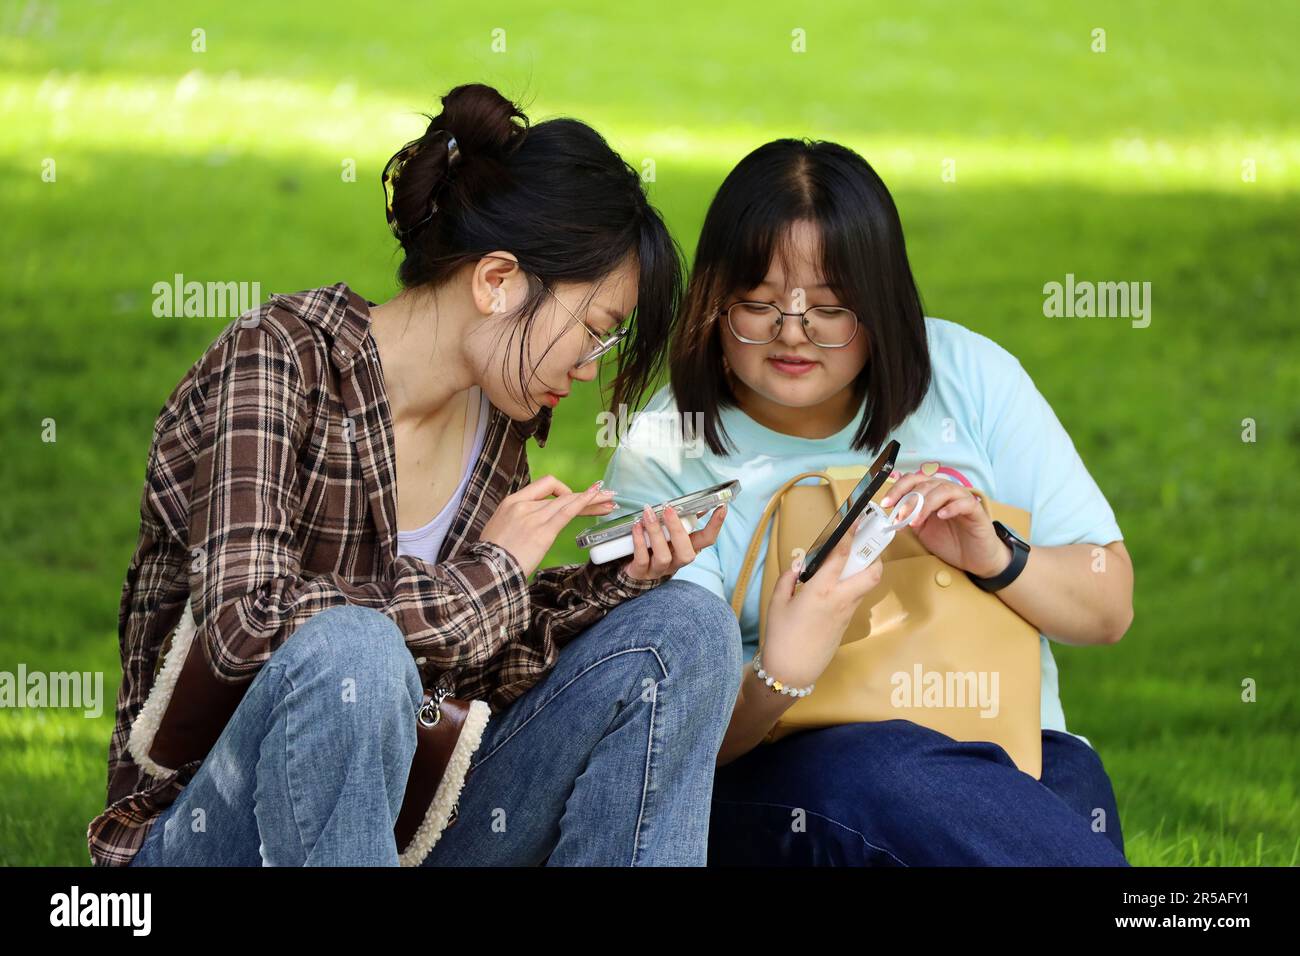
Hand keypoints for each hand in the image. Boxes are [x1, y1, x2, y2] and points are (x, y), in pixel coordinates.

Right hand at [480, 476, 617, 577]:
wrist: (486, 571)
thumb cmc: (490, 559)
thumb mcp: (497, 533)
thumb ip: (516, 525)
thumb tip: (527, 531)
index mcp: (511, 502)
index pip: (544, 486)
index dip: (563, 491)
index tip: (573, 501)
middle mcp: (523, 504)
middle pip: (561, 494)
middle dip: (585, 496)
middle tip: (605, 496)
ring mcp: (533, 517)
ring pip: (568, 500)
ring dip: (593, 500)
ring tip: (611, 499)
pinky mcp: (543, 531)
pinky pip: (567, 511)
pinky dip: (585, 502)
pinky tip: (598, 497)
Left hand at [623, 502, 728, 581]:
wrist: (630, 569)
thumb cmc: (653, 546)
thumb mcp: (669, 533)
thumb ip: (682, 520)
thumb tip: (698, 503)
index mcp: (686, 549)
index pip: (707, 540)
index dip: (715, 525)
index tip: (721, 507)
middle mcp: (676, 562)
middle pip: (687, 553)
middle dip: (678, 530)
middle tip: (669, 509)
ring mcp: (659, 570)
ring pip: (663, 556)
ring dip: (656, 533)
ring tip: (648, 513)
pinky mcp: (641, 573)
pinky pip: (642, 559)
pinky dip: (639, 541)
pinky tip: (636, 526)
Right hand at [760, 514, 884, 688]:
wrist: (793, 670)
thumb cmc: (781, 634)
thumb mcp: (778, 602)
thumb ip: (789, 578)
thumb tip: (800, 564)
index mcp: (821, 590)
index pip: (841, 555)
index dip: (850, 534)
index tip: (856, 519)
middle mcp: (841, 598)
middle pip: (872, 572)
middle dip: (874, 555)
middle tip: (865, 543)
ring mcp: (848, 612)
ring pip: (866, 585)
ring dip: (865, 570)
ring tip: (851, 561)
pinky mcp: (847, 623)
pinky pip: (856, 597)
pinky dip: (853, 586)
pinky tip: (837, 585)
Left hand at [881, 473, 1009, 577]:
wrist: (975, 558)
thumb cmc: (951, 541)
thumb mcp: (922, 530)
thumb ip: (909, 518)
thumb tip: (891, 515)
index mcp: (932, 494)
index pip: (913, 481)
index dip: (898, 489)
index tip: (886, 503)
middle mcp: (947, 492)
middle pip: (926, 483)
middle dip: (909, 499)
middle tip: (901, 515)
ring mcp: (962, 499)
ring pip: (943, 490)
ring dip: (926, 504)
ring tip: (916, 520)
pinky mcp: (976, 511)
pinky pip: (964, 502)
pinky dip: (952, 507)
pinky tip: (942, 515)